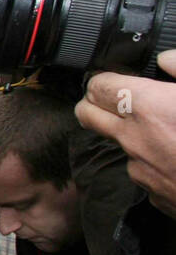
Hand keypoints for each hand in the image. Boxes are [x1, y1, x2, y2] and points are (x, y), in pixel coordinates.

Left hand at [75, 50, 175, 217]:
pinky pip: (145, 171)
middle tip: (113, 100)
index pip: (98, 86)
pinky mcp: (152, 194)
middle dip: (94, 104)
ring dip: (133, 136)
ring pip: (120, 145)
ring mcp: (140, 169)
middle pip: (87, 115)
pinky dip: (156, 163)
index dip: (104, 80)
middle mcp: (133, 138)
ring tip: (170, 133)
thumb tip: (165, 59)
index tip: (115, 79)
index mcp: (147, 106)